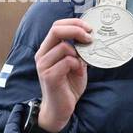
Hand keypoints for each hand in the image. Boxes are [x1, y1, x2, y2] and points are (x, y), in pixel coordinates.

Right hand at [35, 18, 92, 132]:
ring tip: (80, 65)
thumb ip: (79, 52)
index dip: (74, 23)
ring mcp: (44, 65)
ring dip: (78, 54)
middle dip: (76, 30)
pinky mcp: (49, 75)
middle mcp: (42, 54)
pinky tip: (77, 72)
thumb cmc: (67, 86)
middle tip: (90, 38)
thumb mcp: (76, 65)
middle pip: (56, 30)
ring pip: (64, 46)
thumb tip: (90, 39)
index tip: (89, 28)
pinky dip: (76, 65)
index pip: (57, 26)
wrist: (60, 108)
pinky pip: (66, 62)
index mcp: (48, 49)